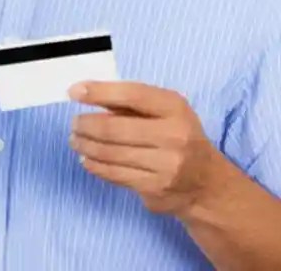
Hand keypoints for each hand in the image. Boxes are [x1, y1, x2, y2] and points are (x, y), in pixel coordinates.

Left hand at [69, 81, 223, 217]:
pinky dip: (94, 165)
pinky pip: (114, 174)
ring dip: (86, 146)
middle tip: (74, 124)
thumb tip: (86, 93)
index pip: (132, 95)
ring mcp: (165, 165)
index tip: (74, 92)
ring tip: (76, 141)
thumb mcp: (165, 112)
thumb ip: (130, 103)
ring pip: (111, 154)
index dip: (99, 92)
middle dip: (86, 125)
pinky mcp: (154, 188)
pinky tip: (87, 159)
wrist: (206, 183)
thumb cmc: (178, 137)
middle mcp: (173, 135)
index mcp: (175, 108)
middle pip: (115, 128)